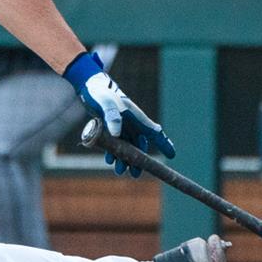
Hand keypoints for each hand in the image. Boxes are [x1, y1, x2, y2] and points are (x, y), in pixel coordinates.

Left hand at [62, 50, 176, 176]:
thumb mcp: (105, 103)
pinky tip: (109, 160)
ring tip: (120, 171)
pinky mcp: (111, 128)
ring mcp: (122, 126)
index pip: (153, 132)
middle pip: (140, 145)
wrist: (89, 87)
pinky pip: (116, 144)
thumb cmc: (101, 93)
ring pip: (127, 147)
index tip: (172, 156)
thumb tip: (117, 133)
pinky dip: (113, 153)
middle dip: (139, 160)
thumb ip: (111, 116)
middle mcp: (131, 123)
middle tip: (135, 174)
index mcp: (135, 117)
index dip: (164, 144)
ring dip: (125, 159)